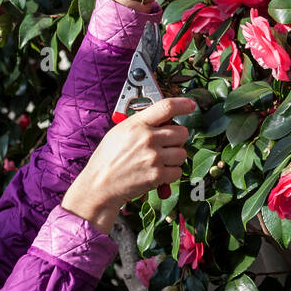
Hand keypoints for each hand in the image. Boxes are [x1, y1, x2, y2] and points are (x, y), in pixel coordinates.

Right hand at [61, 97, 196, 233]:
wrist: (99, 185)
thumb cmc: (108, 159)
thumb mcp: (120, 132)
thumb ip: (142, 124)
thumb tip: (165, 119)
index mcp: (137, 124)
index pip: (166, 107)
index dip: (183, 104)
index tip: (191, 105)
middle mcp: (147, 138)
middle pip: (182, 132)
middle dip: (178, 139)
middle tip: (166, 145)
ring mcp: (153, 157)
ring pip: (182, 153)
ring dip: (174, 158)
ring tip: (158, 161)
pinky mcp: (157, 175)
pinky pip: (178, 171)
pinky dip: (170, 174)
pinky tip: (157, 173)